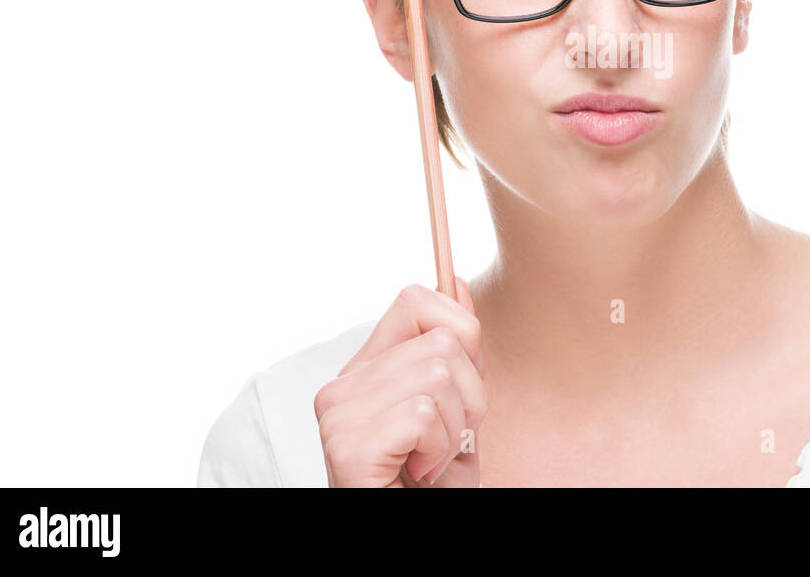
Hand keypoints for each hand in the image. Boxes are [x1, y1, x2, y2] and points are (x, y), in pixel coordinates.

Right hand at [314, 275, 485, 486]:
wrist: (412, 527)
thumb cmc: (433, 484)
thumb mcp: (457, 410)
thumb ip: (458, 352)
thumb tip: (459, 282)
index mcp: (366, 369)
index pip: (416, 301)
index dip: (460, 331)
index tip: (462, 383)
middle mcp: (343, 386)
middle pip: (444, 341)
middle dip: (471, 395)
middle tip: (446, 439)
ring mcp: (339, 415)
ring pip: (440, 374)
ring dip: (456, 426)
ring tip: (432, 458)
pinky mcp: (346, 446)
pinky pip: (423, 413)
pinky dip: (439, 448)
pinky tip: (419, 472)